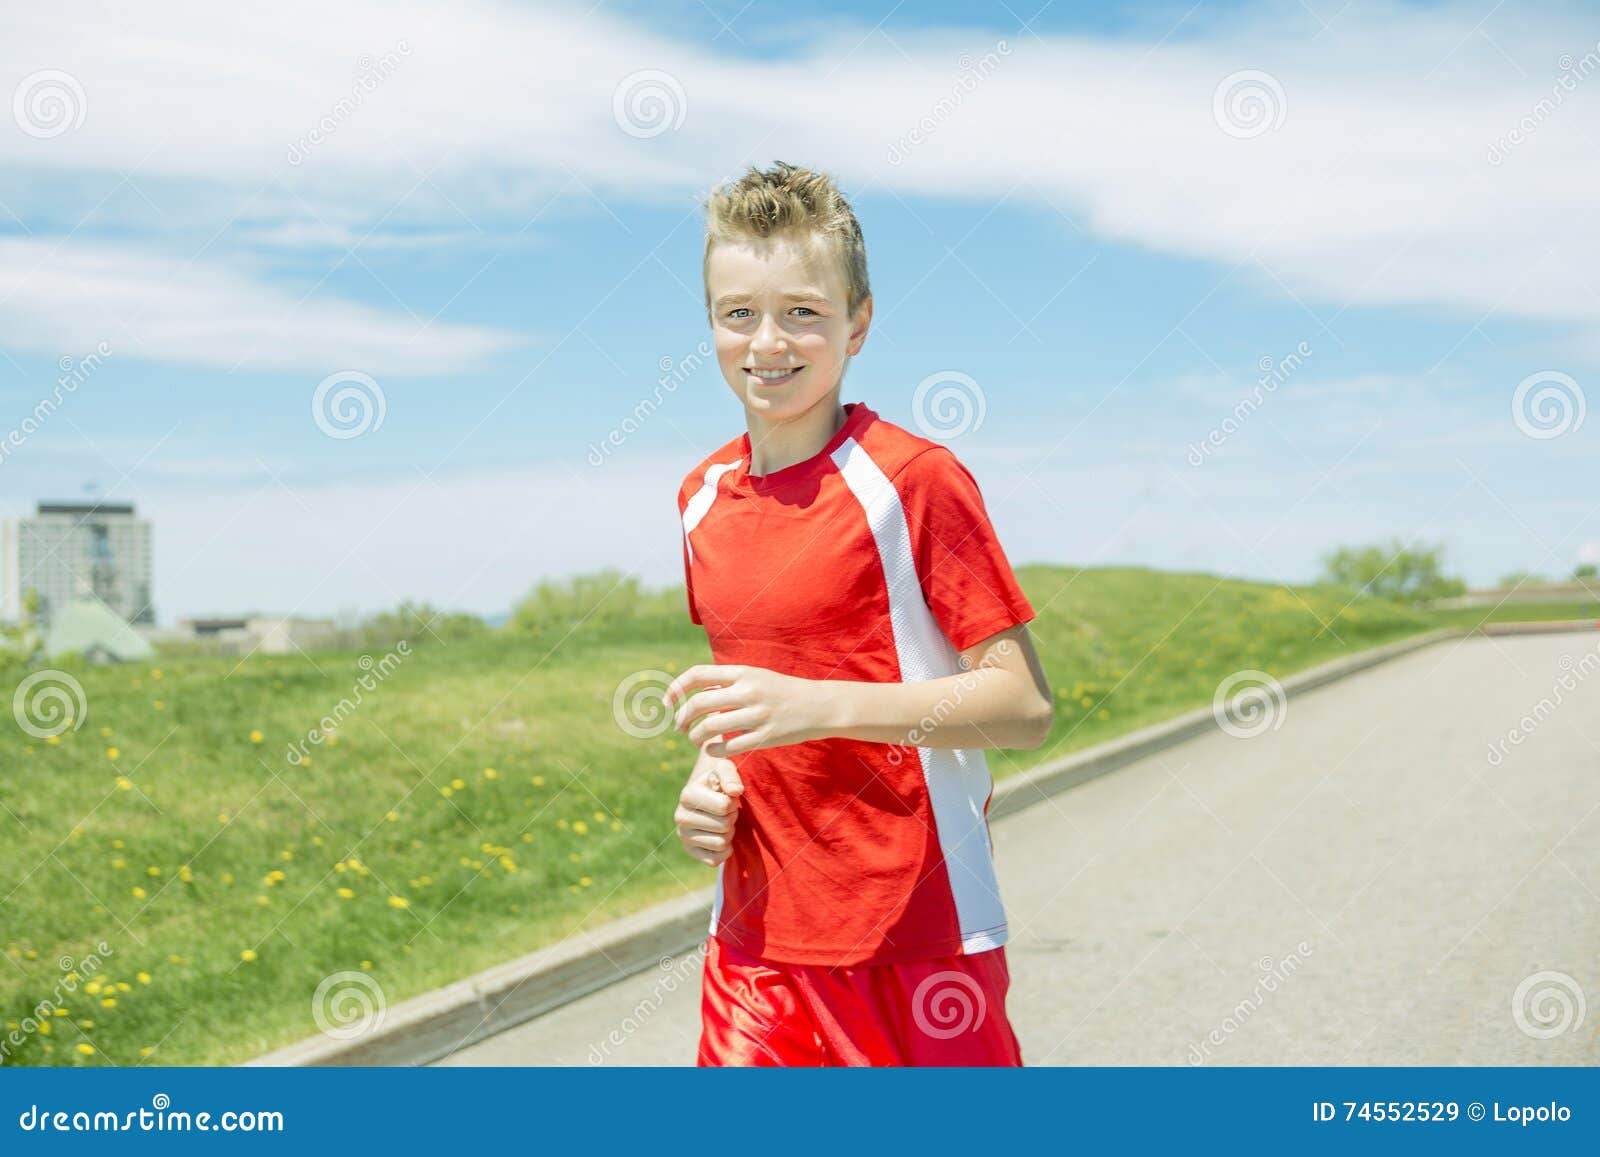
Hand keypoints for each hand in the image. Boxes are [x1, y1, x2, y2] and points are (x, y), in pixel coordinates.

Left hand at [663, 664, 826, 755]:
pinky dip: (713, 751)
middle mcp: (748, 691)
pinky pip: (728, 747)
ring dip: (694, 737)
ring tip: (694, 740)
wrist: (819, 705)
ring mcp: (757, 715)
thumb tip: (695, 691)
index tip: (666, 703)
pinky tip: (713, 750)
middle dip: (681, 718)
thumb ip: (727, 683)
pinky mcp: (765, 737)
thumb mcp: (756, 677)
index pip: (697, 675)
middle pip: (698, 704)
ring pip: (709, 728)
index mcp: (743, 673)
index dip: (676, 688)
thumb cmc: (781, 691)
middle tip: (678, 727)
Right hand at [674, 745, 743, 866]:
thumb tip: (735, 791)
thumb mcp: (724, 769)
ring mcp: (684, 836)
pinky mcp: (690, 851)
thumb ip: (730, 775)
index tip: (727, 796)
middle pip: (724, 826)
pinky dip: (724, 851)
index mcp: (687, 795)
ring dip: (729, 833)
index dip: (733, 802)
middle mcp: (681, 817)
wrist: (706, 794)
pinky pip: (714, 861)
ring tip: (722, 821)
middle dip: (732, 817)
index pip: (724, 806)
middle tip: (726, 810)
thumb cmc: (718, 781)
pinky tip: (721, 836)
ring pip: (721, 843)